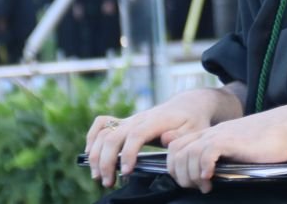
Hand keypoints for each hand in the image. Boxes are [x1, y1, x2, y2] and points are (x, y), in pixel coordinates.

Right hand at [84, 87, 240, 188]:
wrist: (188, 105)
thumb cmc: (193, 120)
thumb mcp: (195, 129)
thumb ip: (181, 137)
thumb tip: (165, 140)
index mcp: (157, 120)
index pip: (136, 135)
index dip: (128, 153)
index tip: (126, 172)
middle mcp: (139, 118)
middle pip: (114, 136)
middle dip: (107, 161)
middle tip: (109, 182)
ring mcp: (130, 119)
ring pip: (104, 133)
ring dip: (97, 155)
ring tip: (100, 176)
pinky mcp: (125, 122)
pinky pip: (102, 124)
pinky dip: (92, 138)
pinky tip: (91, 154)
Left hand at [165, 108, 286, 193]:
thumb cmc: (269, 142)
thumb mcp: (239, 148)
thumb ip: (223, 157)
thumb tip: (211, 177)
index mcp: (211, 135)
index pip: (176, 147)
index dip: (176, 167)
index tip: (192, 182)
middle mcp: (212, 133)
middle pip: (176, 153)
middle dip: (181, 175)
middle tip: (198, 186)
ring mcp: (220, 135)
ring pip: (187, 154)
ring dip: (192, 175)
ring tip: (206, 185)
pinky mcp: (231, 140)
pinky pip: (205, 153)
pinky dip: (203, 167)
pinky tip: (212, 177)